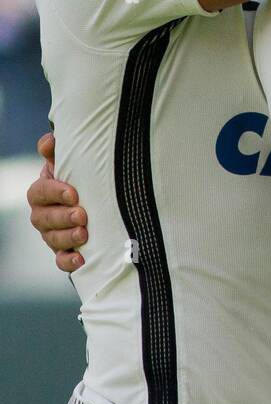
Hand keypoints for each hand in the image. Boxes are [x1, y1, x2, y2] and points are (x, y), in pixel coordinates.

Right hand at [27, 131, 87, 272]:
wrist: (98, 200)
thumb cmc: (82, 177)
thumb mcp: (71, 162)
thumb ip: (57, 151)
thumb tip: (50, 141)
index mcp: (42, 191)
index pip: (39, 192)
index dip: (54, 193)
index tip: (74, 193)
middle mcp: (43, 214)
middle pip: (44, 218)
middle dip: (62, 217)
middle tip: (82, 215)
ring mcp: (52, 235)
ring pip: (52, 240)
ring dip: (67, 237)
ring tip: (84, 234)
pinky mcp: (64, 252)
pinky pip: (61, 261)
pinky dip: (69, 262)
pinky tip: (81, 259)